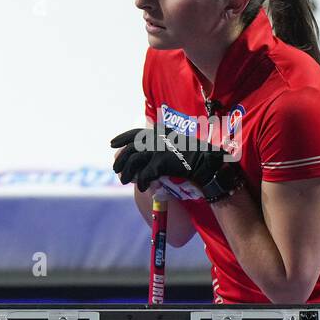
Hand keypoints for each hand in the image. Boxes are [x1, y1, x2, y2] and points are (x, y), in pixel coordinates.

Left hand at [110, 127, 233, 192]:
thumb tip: (140, 155)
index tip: (112, 144)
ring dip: (127, 173)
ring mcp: (159, 149)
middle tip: (115, 170)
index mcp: (160, 131)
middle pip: (130, 149)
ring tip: (125, 181)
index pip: (135, 133)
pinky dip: (142, 183)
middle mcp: (157, 138)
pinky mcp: (162, 162)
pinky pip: (145, 175)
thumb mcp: (175, 143)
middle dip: (120, 160)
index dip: (122, 139)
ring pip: (134, 162)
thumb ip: (159, 145)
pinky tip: (143, 188)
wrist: (208, 161)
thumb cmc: (194, 155)